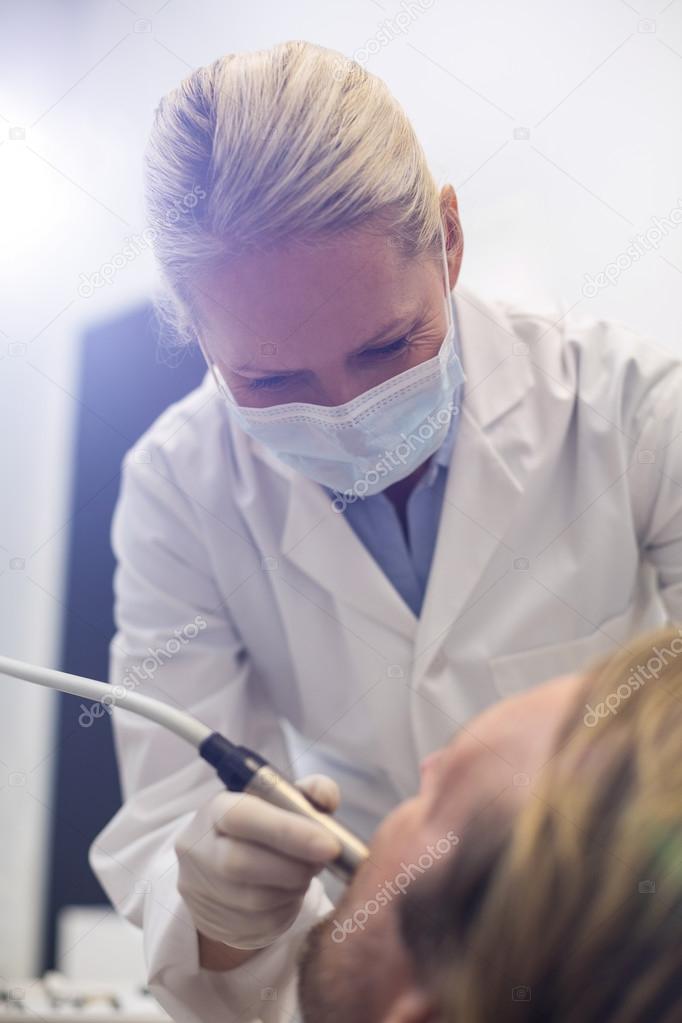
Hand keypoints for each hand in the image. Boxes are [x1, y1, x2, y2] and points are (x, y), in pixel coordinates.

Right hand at [176, 773, 341, 953]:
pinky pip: (262, 924)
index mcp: (214, 810)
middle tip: (325, 859)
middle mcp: (199, 850)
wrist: (222, 866)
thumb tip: (327, 801)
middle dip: (295, 865)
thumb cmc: (260, 826)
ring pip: (257, 899)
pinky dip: (288, 909)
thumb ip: (309, 792)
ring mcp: (202, 891)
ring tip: (307, 871)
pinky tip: (292, 892)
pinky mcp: (214, 923)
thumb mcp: (280, 800)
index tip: (330, 844)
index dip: (287, 831)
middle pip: (243, 864)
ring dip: (295, 886)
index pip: (242, 817)